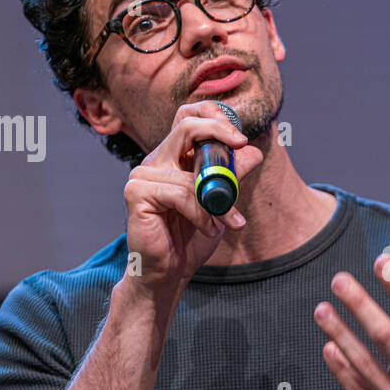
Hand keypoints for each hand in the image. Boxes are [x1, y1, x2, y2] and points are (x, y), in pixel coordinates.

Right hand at [123, 100, 262, 298]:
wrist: (169, 272)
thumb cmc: (191, 238)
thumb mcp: (220, 204)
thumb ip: (231, 177)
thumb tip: (253, 152)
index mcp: (173, 158)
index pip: (187, 118)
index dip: (213, 116)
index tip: (240, 135)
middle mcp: (156, 161)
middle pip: (186, 127)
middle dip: (218, 132)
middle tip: (241, 144)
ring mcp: (141, 175)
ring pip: (191, 174)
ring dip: (218, 201)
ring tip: (229, 222)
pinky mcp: (136, 192)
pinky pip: (180, 194)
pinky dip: (201, 213)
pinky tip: (208, 228)